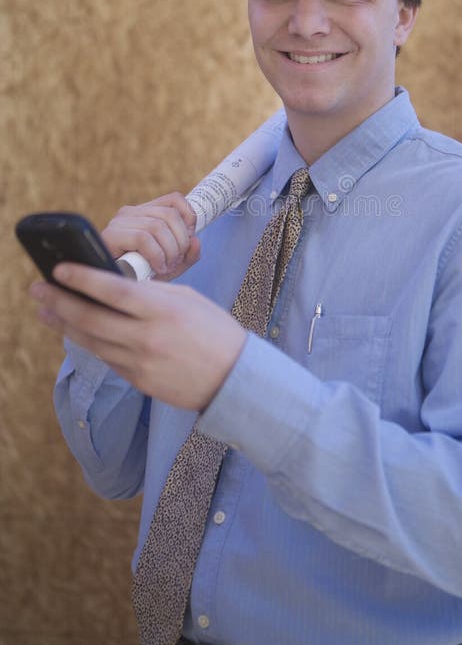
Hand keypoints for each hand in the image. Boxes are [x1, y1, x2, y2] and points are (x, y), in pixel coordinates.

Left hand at [30, 263, 246, 410]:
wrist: (234, 378)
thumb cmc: (214, 331)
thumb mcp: (187, 300)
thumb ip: (151, 294)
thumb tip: (115, 286)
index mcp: (163, 311)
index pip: (114, 291)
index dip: (82, 279)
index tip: (58, 269)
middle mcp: (147, 337)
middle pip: (91, 318)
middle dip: (59, 302)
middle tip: (38, 289)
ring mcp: (140, 363)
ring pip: (91, 340)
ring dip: (65, 323)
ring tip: (47, 309)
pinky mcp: (138, 380)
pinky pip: (106, 357)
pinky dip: (88, 341)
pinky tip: (76, 330)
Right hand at [102, 192, 199, 280]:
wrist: (115, 292)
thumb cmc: (142, 277)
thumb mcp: (172, 265)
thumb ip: (188, 255)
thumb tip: (196, 240)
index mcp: (146, 212)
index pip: (174, 199)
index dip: (189, 218)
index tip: (189, 241)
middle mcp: (131, 212)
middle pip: (170, 214)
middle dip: (181, 241)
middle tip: (177, 261)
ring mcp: (119, 222)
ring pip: (157, 226)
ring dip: (169, 250)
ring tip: (167, 267)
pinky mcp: (110, 235)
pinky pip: (142, 238)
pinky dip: (156, 255)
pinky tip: (157, 268)